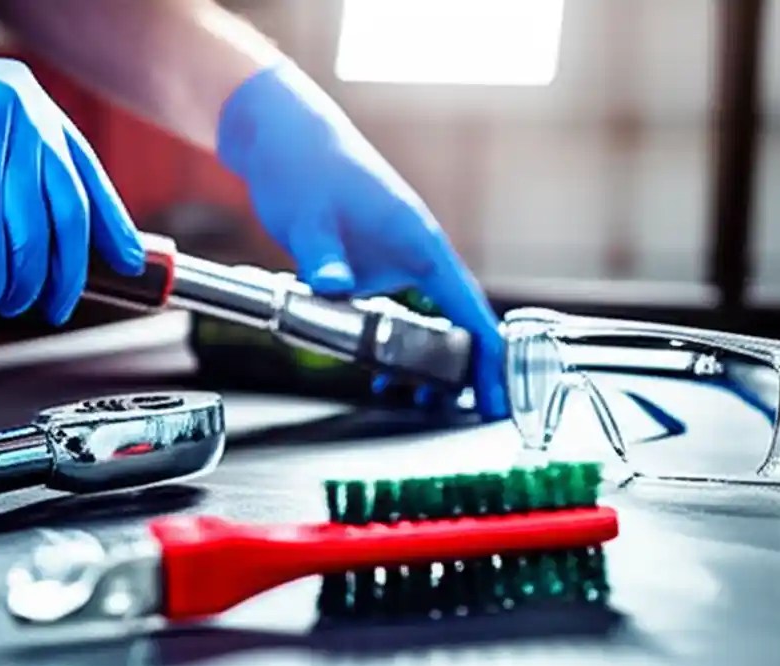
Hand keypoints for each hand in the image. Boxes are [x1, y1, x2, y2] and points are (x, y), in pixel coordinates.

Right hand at [0, 9, 144, 324]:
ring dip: (23, 285)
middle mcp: (15, 112)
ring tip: (10, 303)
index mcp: (19, 97)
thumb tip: (23, 225)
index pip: (84, 169)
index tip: (126, 259)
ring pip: (31, 239)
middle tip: (59, 303)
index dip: (109, 222)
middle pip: (68, 212)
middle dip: (70, 271)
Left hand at [216, 63, 506, 418]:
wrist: (281, 140)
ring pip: (424, 319)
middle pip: (455, 319)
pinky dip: (393, 344)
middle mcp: (414, 252)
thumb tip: (332, 285)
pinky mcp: (369, 265)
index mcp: (418, 239)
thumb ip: (323, 255)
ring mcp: (392, 259)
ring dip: (424, 360)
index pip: (466, 303)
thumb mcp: (309, 216)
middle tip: (463, 410)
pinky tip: (377, 371)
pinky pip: (393, 312)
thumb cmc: (305, 167)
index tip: (497, 391)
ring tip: (414, 399)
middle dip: (462, 367)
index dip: (485, 352)